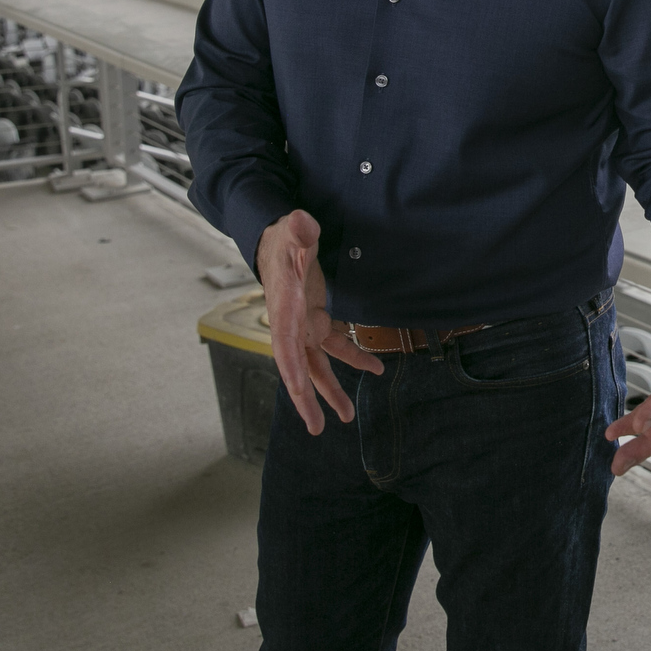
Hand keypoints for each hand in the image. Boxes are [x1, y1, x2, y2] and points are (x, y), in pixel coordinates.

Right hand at [258, 210, 384, 435]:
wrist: (276, 240)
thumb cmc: (281, 239)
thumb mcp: (291, 232)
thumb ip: (298, 230)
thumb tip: (301, 222)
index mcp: (285, 309)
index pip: (285, 346)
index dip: (291, 370)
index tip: (299, 393)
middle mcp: (291, 324)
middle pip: (298, 369)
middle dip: (307, 399)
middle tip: (316, 428)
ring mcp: (303, 325)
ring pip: (317, 365)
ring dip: (331, 389)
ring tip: (346, 415)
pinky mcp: (315, 321)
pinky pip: (334, 346)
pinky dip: (353, 356)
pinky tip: (374, 367)